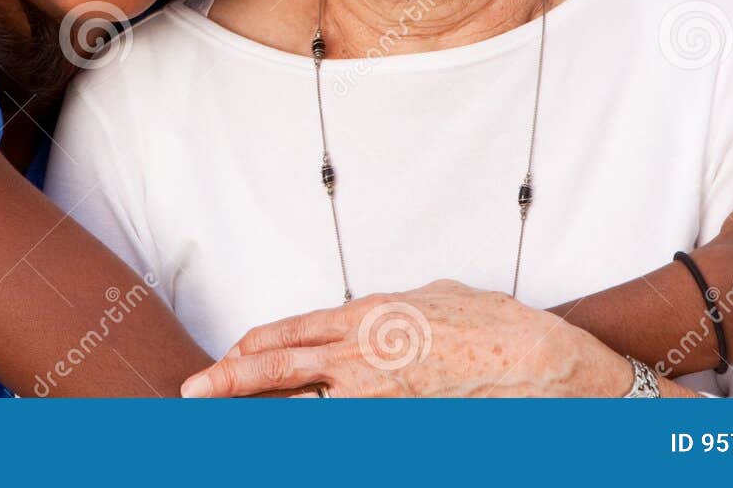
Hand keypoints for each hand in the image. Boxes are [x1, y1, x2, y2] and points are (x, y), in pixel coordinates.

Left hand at [180, 279, 634, 397]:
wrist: (539, 363)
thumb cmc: (496, 327)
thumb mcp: (437, 296)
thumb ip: (398, 308)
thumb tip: (384, 312)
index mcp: (370, 315)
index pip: (291, 331)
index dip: (252, 346)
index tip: (226, 357)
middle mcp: (363, 353)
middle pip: (278, 366)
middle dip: (229, 381)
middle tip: (192, 392)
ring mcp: (376, 394)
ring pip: (301, 407)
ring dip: (266, 416)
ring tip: (228, 423)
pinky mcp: (395, 422)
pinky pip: (339, 431)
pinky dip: (312, 432)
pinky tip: (287, 435)